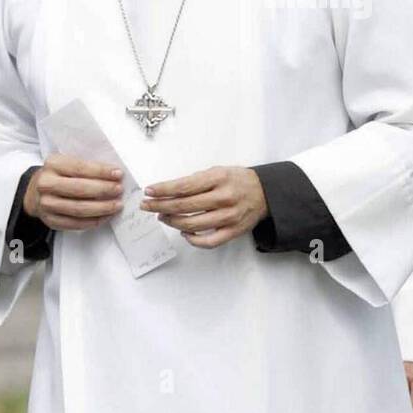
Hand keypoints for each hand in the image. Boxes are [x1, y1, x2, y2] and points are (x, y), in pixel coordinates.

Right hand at [24, 155, 124, 231]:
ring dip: (102, 208)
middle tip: (119, 190)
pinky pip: (75, 223)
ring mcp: (46, 204)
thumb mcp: (68, 163)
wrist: (36, 191)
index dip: (101, 172)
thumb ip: (87, 166)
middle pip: (80, 189)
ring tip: (117, 205)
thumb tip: (114, 174)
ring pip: (79, 209)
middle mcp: (46, 184)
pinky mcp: (51, 220)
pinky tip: (106, 216)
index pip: (80, 168)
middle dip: (103, 190)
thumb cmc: (60, 175)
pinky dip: (94, 221)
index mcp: (53, 164)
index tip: (118, 174)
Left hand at [141, 166, 267, 248]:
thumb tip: (168, 191)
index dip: (163, 190)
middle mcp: (224, 198)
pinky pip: (208, 241)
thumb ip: (195, 181)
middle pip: (184, 206)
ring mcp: (228, 217)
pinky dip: (192, 240)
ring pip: (192, 224)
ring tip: (162, 216)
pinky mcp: (232, 231)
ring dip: (172, 221)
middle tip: (147, 205)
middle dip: (160, 205)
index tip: (149, 191)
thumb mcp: (217, 171)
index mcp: (219, 178)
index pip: (184, 186)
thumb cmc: (237, 180)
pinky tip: (183, 232)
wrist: (264, 192)